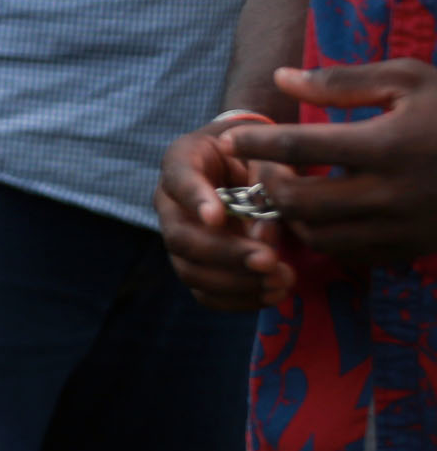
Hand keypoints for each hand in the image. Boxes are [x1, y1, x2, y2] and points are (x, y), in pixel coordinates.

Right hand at [155, 119, 292, 308]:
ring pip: (189, 270)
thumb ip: (270, 178)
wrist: (251, 171)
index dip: (195, 200)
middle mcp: (170, 203)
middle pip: (180, 237)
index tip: (217, 218)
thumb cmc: (257, 155)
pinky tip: (273, 293)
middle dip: (225, 253)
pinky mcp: (195, 267)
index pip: (180, 179)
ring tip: (280, 281)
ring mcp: (179, 238)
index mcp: (183, 161)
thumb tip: (263, 226)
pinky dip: (239, 300)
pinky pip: (204, 294)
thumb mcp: (267, 150)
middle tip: (269, 260)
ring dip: (236, 283)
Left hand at [227, 63, 436, 265]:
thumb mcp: (408, 80)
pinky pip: (348, 253)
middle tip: (257, 168)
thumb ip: (342, 82)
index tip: (230, 137)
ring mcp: (403, 228)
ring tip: (285, 189)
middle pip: (300, 202)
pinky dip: (323, 235)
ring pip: (319, 235)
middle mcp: (393, 193)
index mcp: (388, 144)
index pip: (300, 147)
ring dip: (291, 215)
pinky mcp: (412, 249)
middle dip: (268, 185)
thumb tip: (282, 78)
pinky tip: (319, 211)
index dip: (256, 144)